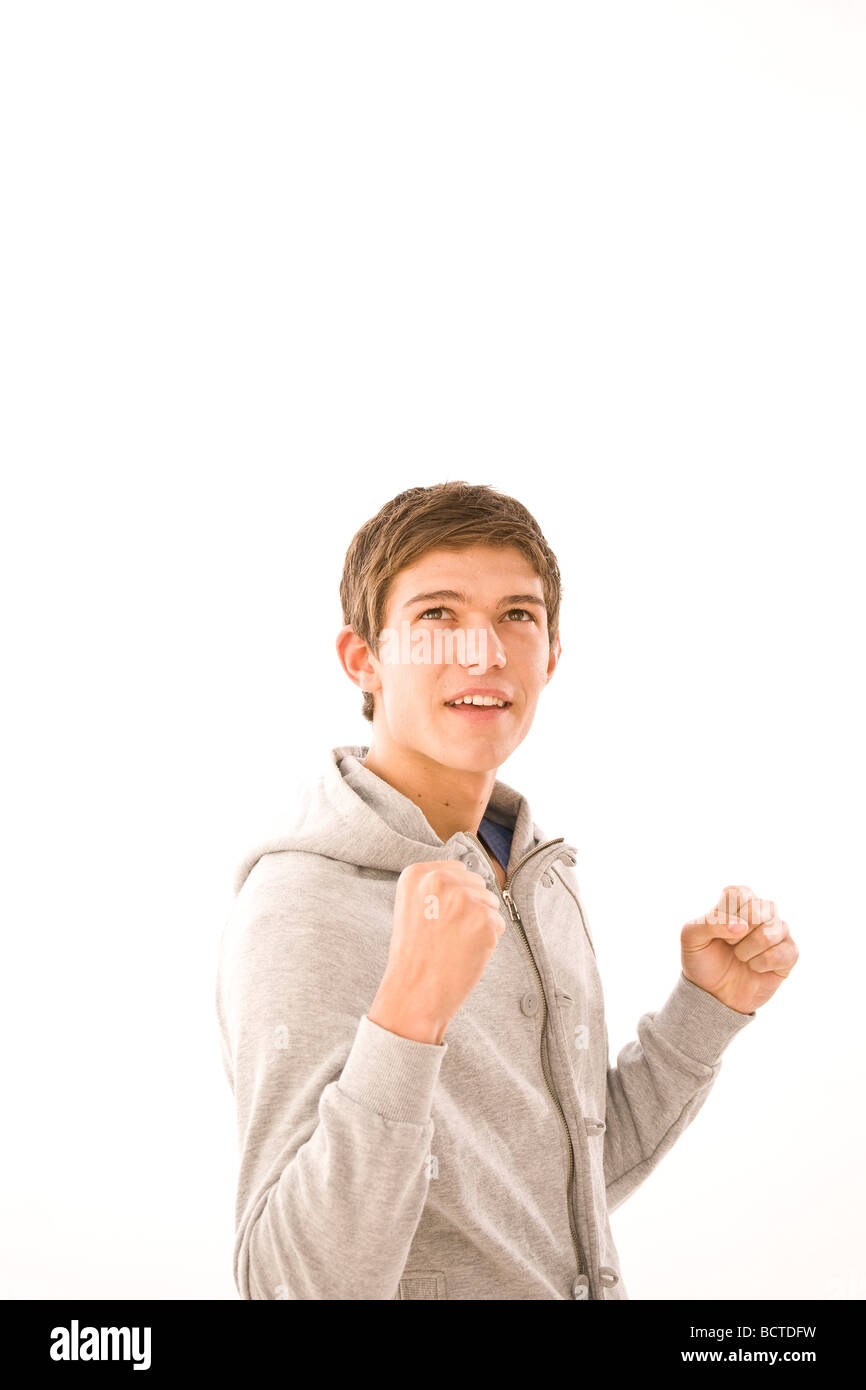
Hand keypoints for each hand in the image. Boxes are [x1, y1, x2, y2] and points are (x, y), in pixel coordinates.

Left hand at [681, 884, 798, 1013]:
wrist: (713, 993)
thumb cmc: (703, 959)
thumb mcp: (691, 937)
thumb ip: (710, 923)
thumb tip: (743, 926)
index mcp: (738, 900)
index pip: (739, 894)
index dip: (726, 916)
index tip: (717, 931)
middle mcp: (762, 910)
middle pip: (761, 909)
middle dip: (738, 934)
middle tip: (729, 944)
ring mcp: (778, 931)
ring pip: (770, 933)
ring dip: (747, 951)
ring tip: (741, 957)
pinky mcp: (789, 953)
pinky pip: (783, 954)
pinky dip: (761, 965)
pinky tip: (755, 967)